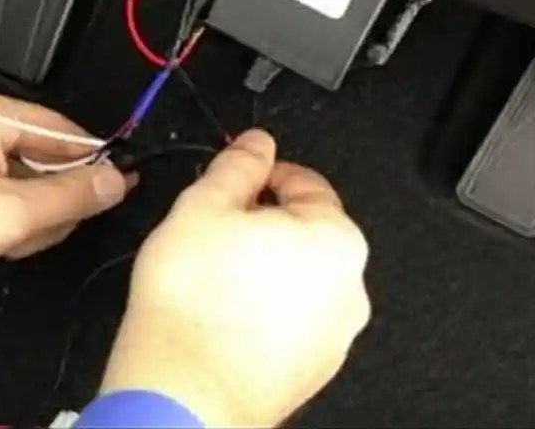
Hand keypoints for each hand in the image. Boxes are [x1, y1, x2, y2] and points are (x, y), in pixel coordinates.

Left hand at [0, 87, 131, 303]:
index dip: (94, 165)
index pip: (65, 131)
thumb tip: (113, 181)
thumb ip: (69, 197)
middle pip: (37, 159)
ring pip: (7, 183)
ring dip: (12, 219)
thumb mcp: (10, 214)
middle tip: (27, 235)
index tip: (117, 192)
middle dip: (42, 204)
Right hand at [99, 129, 369, 426]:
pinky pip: (288, 322)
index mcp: (335, 237)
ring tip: (210, 276)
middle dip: (260, 224)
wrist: (184, 388)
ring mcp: (334, 334)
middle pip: (304, 233)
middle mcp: (350, 287)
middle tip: (212, 228)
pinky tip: (219, 313)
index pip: (305, 182)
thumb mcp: (203, 205)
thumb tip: (254, 145)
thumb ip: (237, 165)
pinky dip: (260, 312)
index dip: (261, 173)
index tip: (234, 178)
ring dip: (260, 270)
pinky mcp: (311, 369)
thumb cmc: (194, 304)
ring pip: (297, 281)